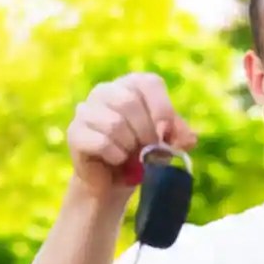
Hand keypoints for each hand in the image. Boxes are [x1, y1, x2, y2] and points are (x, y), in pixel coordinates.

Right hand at [66, 72, 198, 200]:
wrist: (113, 181)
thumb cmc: (142, 154)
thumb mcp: (167, 143)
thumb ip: (180, 135)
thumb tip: (188, 138)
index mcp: (131, 86)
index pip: (148, 83)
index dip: (161, 107)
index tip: (166, 132)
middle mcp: (106, 91)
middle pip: (129, 102)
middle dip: (146, 132)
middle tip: (149, 150)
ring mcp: (86, 110)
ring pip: (114, 123)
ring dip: (130, 146)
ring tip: (131, 156)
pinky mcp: (75, 132)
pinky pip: (101, 141)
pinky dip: (116, 156)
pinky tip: (117, 160)